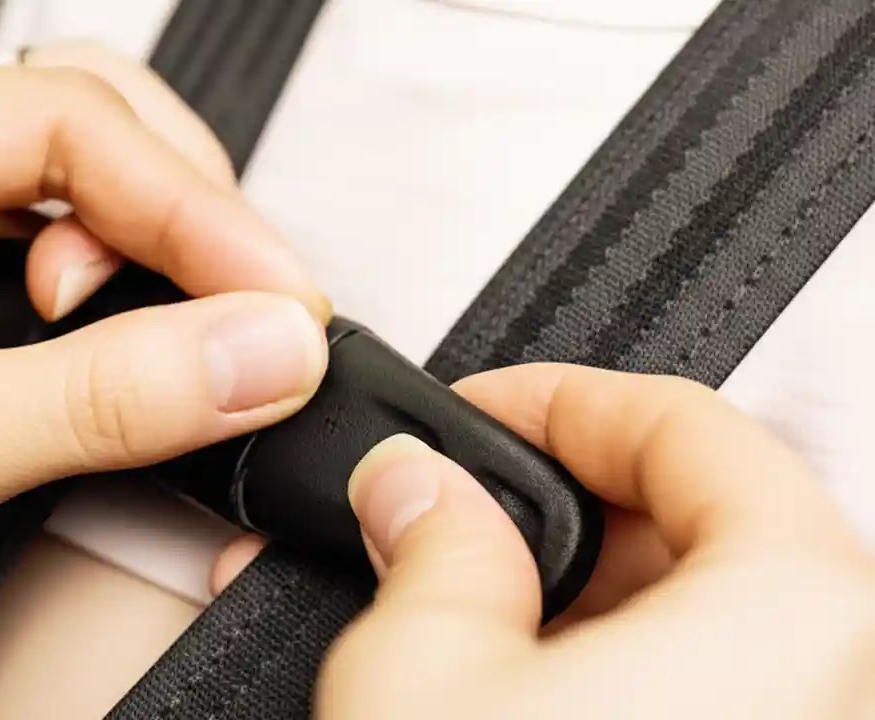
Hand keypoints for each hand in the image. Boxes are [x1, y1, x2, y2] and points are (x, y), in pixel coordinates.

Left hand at [0, 47, 330, 715]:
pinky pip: (51, 295)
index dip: (189, 206)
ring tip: (181, 353)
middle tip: (252, 317)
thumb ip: (96, 398)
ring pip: (73, 215)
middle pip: (79, 145)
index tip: (277, 296)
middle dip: (180, 223)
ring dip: (152, 274)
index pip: (60, 125)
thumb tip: (257, 349)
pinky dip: (115, 329)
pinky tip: (129, 373)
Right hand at [311, 364, 874, 717]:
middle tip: (453, 519)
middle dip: (554, 510)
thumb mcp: (420, 677)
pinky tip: (515, 692)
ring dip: (574, 603)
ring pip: (703, 622)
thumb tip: (415, 489)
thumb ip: (430, 542)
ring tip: (463, 621)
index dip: (554, 400)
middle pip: (705, 522)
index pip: (687, 424)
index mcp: (794, 613)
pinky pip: (705, 693)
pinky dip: (613, 676)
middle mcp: (842, 679)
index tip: (475, 414)